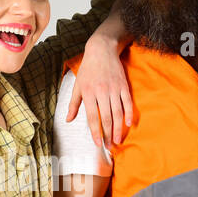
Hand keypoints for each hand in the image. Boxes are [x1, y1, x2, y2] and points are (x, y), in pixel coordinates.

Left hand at [69, 15, 132, 148]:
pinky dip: (129, 114)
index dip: (95, 132)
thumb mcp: (78, 85)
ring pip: (117, 113)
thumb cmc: (88, 69)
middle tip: (109, 147)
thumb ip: (73, 104)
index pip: (92, 118)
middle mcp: (101, 92)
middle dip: (107, 135)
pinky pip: (127, 103)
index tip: (97, 143)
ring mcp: (114, 89)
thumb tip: (68, 120)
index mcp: (89, 93)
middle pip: (106, 118)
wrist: (102, 50)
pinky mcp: (123, 85)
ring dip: (118, 128)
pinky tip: (129, 124)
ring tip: (117, 140)